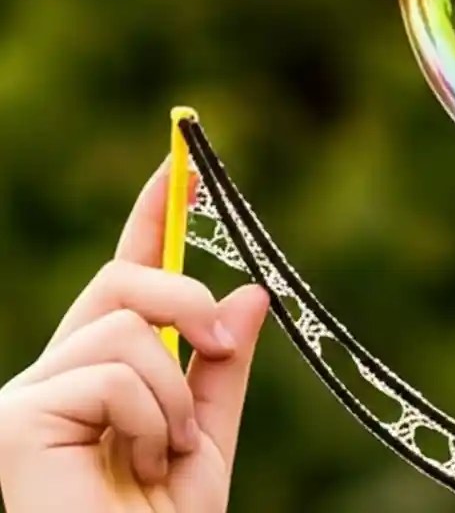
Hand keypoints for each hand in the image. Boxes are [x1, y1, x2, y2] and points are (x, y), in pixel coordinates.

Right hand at [0, 160, 269, 512]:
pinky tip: (141, 464)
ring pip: (126, 328)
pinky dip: (153, 420)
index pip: (122, 279)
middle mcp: (57, 374)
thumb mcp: (207, 440)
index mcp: (100, 377)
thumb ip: (221, 371)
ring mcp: (28, 394)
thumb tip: (252, 292)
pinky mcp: (14, 417)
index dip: (150, 219)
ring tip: (168, 454)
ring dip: (174, 396)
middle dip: (185, 298)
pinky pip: (112, 374)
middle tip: (220, 347)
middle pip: (123, 280)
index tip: (180, 168)